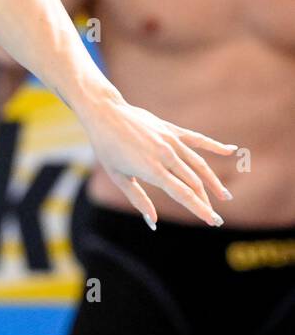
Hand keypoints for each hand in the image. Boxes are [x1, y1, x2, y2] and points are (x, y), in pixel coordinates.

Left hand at [78, 96, 236, 227]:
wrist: (105, 112)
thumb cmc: (107, 147)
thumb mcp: (118, 176)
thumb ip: (138, 199)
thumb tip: (153, 222)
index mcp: (152, 169)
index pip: (183, 194)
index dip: (200, 209)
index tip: (213, 221)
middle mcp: (166, 155)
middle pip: (193, 183)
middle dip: (205, 201)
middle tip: (216, 217)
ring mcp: (170, 141)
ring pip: (199, 165)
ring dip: (213, 181)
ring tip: (224, 196)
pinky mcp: (171, 130)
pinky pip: (196, 139)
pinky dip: (214, 146)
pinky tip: (230, 150)